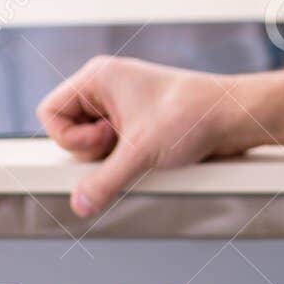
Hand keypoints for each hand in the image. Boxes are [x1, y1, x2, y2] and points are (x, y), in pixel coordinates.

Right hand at [37, 56, 261, 218]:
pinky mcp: (136, 123)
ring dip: (111, 156)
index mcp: (98, 77)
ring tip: (143, 149)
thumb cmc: (192, 116)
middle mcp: (106, 88)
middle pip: (69, 132)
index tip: (105, 139)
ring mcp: (121, 106)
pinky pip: (112, 148)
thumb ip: (104, 182)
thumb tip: (79, 205)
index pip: (49, 112)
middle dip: (94, 149)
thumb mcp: (141, 153)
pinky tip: (150, 156)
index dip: (69, 137)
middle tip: (125, 144)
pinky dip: (125, 159)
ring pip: (91, 144)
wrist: (234, 116)